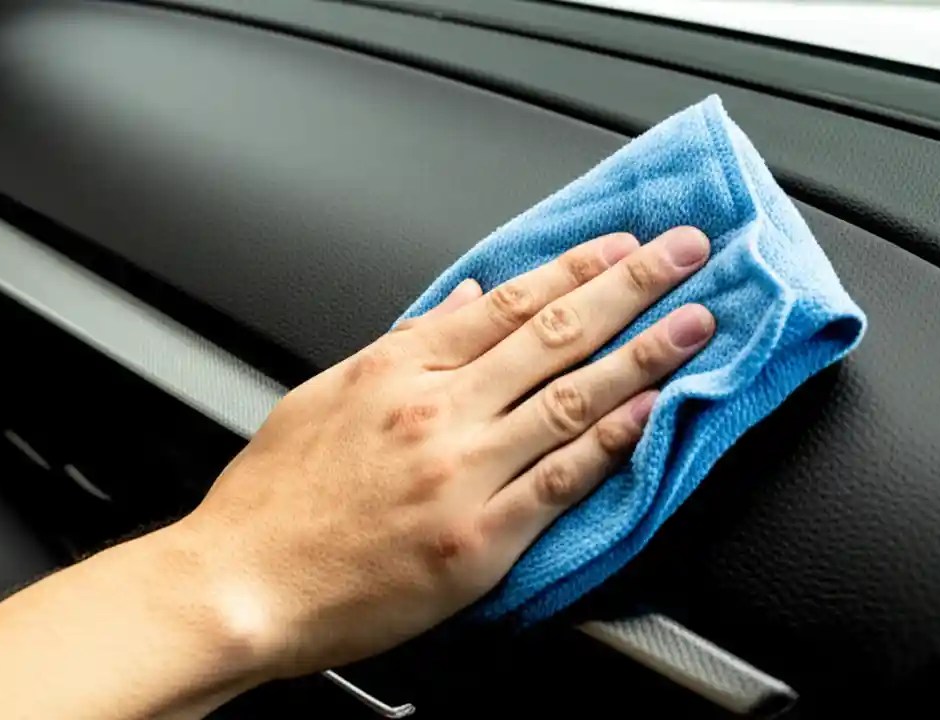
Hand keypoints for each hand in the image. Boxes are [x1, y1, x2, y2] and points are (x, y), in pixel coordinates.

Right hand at [173, 226, 714, 680]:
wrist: (242, 583)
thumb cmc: (273, 499)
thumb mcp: (324, 395)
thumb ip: (400, 346)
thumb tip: (460, 303)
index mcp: (396, 368)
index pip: (508, 302)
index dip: (576, 268)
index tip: (622, 246)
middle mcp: (437, 410)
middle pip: (555, 334)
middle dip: (632, 286)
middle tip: (686, 253)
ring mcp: (462, 473)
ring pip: (572, 398)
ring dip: (645, 353)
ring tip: (697, 322)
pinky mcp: (478, 540)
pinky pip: (562, 481)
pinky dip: (613, 442)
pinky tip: (654, 412)